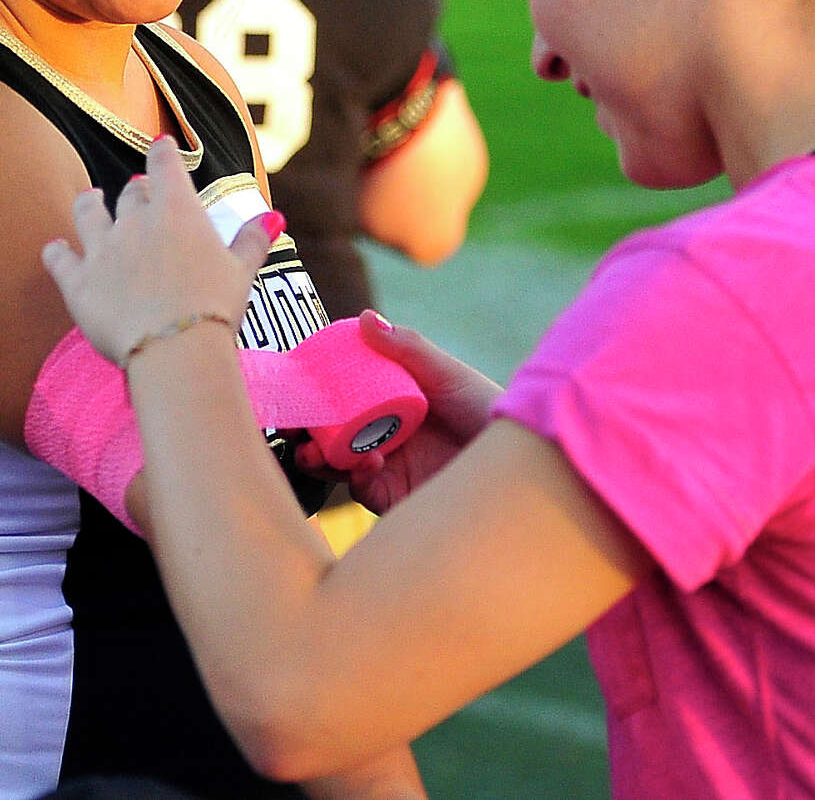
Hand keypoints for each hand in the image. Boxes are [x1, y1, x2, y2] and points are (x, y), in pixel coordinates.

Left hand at [42, 135, 275, 365]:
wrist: (176, 349)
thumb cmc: (215, 308)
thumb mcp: (242, 271)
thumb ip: (253, 240)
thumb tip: (273, 218)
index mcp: (178, 210)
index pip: (164, 164)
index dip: (162, 152)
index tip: (161, 146)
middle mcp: (135, 220)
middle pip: (130, 192)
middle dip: (136, 190)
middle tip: (139, 192)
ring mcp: (102, 249)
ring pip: (87, 212)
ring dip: (90, 204)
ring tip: (90, 200)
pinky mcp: (77, 282)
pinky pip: (58, 258)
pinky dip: (56, 252)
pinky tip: (55, 249)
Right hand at [298, 311, 502, 514]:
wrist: (522, 460)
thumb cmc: (487, 410)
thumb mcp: (446, 375)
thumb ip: (407, 349)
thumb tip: (364, 317)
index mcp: (390, 402)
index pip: (342, 399)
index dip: (315, 398)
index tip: (293, 391)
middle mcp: (384, 434)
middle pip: (331, 435)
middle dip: (305, 435)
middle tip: (292, 431)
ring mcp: (390, 467)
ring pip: (339, 465)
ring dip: (321, 458)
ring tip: (315, 451)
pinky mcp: (398, 498)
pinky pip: (364, 490)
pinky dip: (357, 476)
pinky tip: (369, 461)